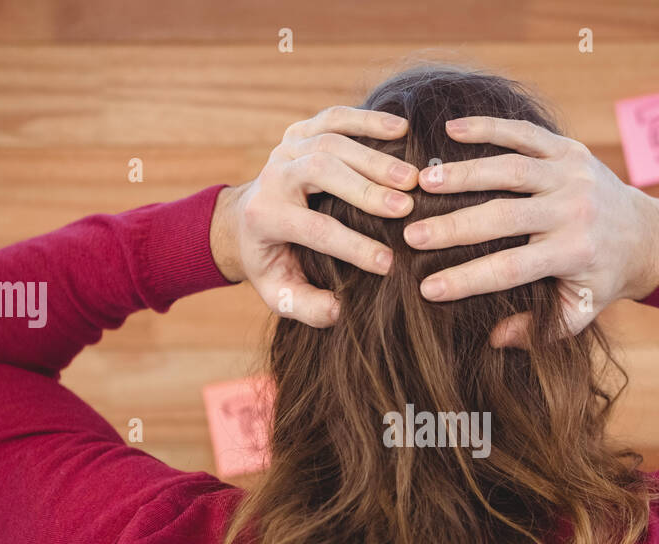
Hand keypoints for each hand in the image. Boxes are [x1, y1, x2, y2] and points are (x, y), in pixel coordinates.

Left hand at [210, 106, 421, 326]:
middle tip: (406, 207)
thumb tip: (339, 310)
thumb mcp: (280, 293)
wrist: (245, 221)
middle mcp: (273, 176)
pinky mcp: (303, 131)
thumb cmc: (272, 261)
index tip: (389, 263)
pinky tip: (402, 130)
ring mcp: (288, 148)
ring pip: (332, 141)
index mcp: (266, 216)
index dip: (351, 246)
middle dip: (365, 190)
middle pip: (321, 172)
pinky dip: (369, 120)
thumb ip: (306, 306)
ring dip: (375, 158)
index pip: (313, 228)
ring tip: (413, 178)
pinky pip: (336, 117)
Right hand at [402, 116, 658, 346]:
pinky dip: (488, 128)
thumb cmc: (601, 279)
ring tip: (422, 181)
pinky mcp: (568, 149)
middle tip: (410, 234)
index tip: (427, 289)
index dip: (467, 279)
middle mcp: (573, 210)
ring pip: (510, 169)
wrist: (644, 234)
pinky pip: (524, 133)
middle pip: (503, 216)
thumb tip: (495, 338)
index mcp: (574, 252)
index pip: (511, 268)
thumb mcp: (579, 312)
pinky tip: (451, 129)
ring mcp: (571, 173)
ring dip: (464, 173)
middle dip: (453, 227)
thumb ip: (540, 330)